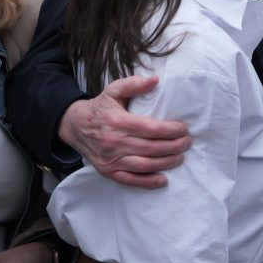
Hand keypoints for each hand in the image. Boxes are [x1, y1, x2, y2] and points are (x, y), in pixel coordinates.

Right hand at [58, 74, 189, 188]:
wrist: (75, 126)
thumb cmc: (100, 108)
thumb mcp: (113, 90)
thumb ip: (133, 84)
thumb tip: (155, 80)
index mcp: (118, 121)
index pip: (151, 129)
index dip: (170, 130)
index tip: (183, 129)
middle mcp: (114, 142)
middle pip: (151, 148)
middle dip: (174, 146)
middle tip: (187, 142)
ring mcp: (111, 159)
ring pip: (144, 165)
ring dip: (166, 163)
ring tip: (180, 157)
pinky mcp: (108, 171)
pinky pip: (130, 180)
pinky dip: (148, 182)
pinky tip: (163, 179)